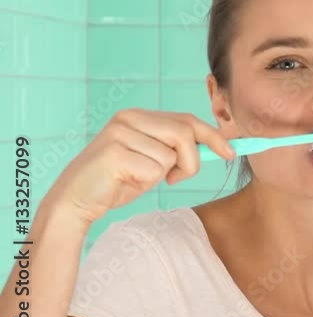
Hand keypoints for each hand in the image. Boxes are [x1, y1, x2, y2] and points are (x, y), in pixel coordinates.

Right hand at [46, 109, 235, 225]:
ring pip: (170, 155)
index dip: (214, 136)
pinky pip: (154, 170)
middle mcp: (129, 118)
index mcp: (139, 116)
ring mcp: (120, 133)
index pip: (187, 120)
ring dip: (163, 175)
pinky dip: (147, 182)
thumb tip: (219, 146)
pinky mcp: (114, 153)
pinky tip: (125, 182)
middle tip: (175, 177)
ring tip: (139, 178)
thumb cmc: (118, 181)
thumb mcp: (153, 161)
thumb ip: (176, 149)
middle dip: (191, 161)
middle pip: (185, 133)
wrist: (76, 201)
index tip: (231, 153)